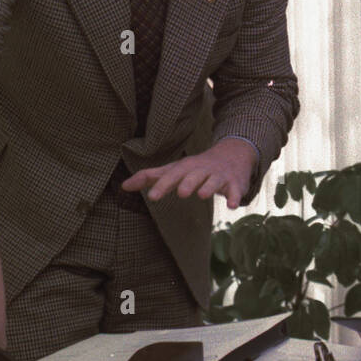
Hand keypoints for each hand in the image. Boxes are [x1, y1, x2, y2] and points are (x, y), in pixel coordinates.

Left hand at [122, 136, 256, 206]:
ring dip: (209, 187)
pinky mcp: (235, 184)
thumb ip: (151, 177)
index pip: (172, 175)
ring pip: (214, 181)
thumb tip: (123, 186)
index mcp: (186, 168)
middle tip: (181, 193)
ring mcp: (220, 176)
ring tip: (202, 196)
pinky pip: (236, 190)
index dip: (162, 185)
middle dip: (188, 183)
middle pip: (194, 175)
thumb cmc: (197, 167)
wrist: (233, 155)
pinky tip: (233, 206)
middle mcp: (202, 170)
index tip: (152, 197)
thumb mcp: (175, 169)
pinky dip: (235, 197)